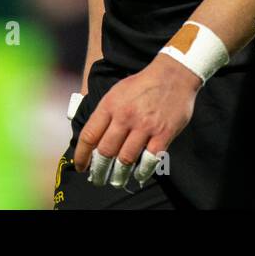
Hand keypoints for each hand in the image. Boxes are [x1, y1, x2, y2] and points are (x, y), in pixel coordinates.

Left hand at [73, 53, 199, 188]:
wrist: (173, 74)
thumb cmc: (142, 84)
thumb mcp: (116, 92)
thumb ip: (105, 113)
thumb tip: (93, 138)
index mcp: (110, 105)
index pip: (89, 135)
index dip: (82, 155)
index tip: (81, 167)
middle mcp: (125, 116)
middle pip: (106, 151)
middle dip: (99, 170)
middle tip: (98, 179)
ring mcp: (145, 126)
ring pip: (126, 159)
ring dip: (119, 175)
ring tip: (116, 181)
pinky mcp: (163, 133)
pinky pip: (150, 160)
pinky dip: (142, 171)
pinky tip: (138, 175)